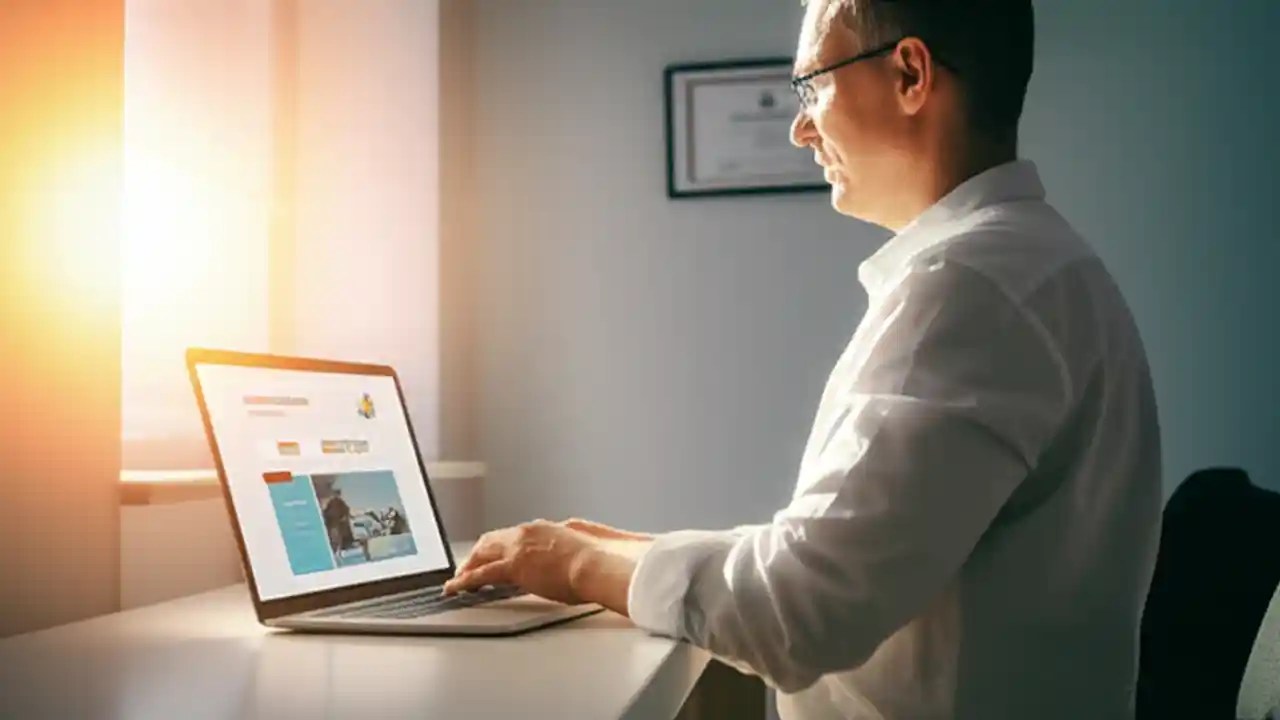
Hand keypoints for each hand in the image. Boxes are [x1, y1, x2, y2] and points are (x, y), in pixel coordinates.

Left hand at [443, 520, 649, 615]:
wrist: (598, 565)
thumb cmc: (599, 559)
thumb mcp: (585, 542)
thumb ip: (572, 540)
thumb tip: (573, 539)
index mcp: (545, 528)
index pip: (514, 536)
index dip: (501, 547)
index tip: (497, 556)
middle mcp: (528, 532)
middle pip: (493, 540)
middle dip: (479, 553)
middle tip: (468, 566)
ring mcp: (519, 547)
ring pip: (483, 553)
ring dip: (469, 565)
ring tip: (458, 579)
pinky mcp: (513, 567)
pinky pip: (480, 574)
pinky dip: (464, 581)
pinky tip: (455, 588)